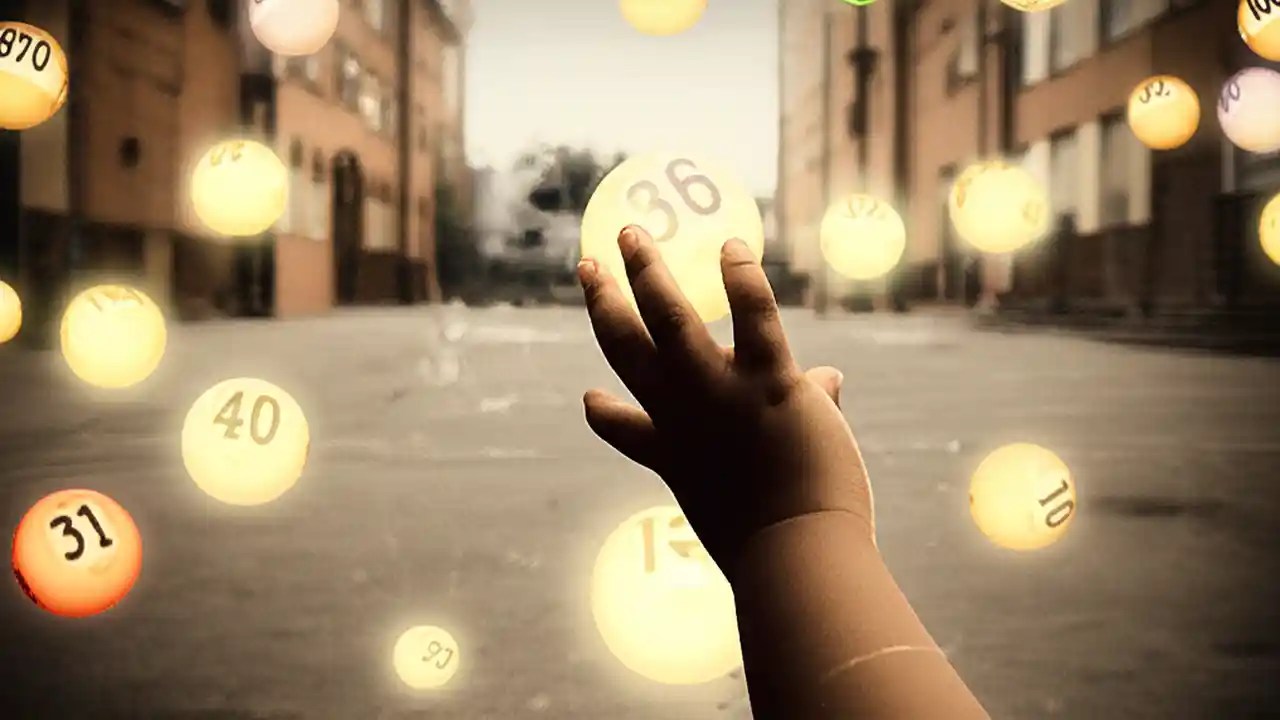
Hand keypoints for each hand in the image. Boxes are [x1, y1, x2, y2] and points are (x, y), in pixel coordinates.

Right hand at [578, 225, 875, 577]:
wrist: (795, 555)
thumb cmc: (782, 536)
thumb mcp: (767, 486)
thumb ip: (798, 419)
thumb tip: (833, 379)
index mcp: (672, 453)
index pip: (624, 428)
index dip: (603, 412)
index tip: (590, 398)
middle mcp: (682, 416)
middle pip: (625, 347)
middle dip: (603, 301)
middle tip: (589, 263)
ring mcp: (718, 395)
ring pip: (667, 319)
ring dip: (644, 272)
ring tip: (631, 233)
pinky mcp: (769, 383)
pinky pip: (753, 317)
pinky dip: (741, 280)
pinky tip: (732, 248)